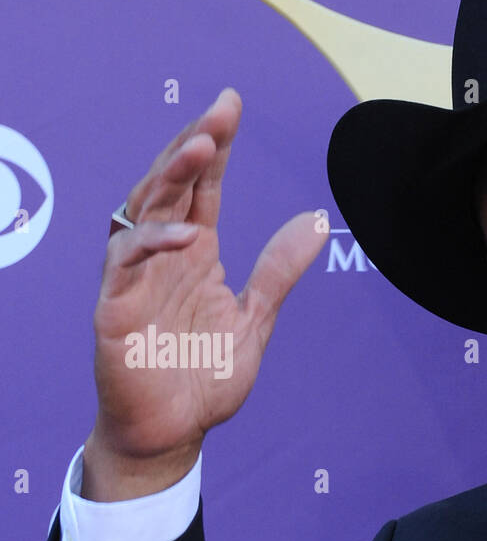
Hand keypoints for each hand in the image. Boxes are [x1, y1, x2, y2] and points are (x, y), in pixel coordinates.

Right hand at [82, 87, 326, 499]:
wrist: (173, 434)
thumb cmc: (203, 379)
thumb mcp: (256, 320)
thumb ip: (279, 271)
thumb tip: (316, 221)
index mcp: (195, 254)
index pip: (204, 188)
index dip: (216, 146)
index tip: (231, 106)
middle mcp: (163, 256)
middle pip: (172, 185)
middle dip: (194, 145)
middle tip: (219, 112)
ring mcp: (135, 277)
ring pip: (144, 209)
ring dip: (170, 177)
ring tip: (201, 147)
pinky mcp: (115, 306)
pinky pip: (126, 262)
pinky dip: (152, 242)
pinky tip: (185, 233)